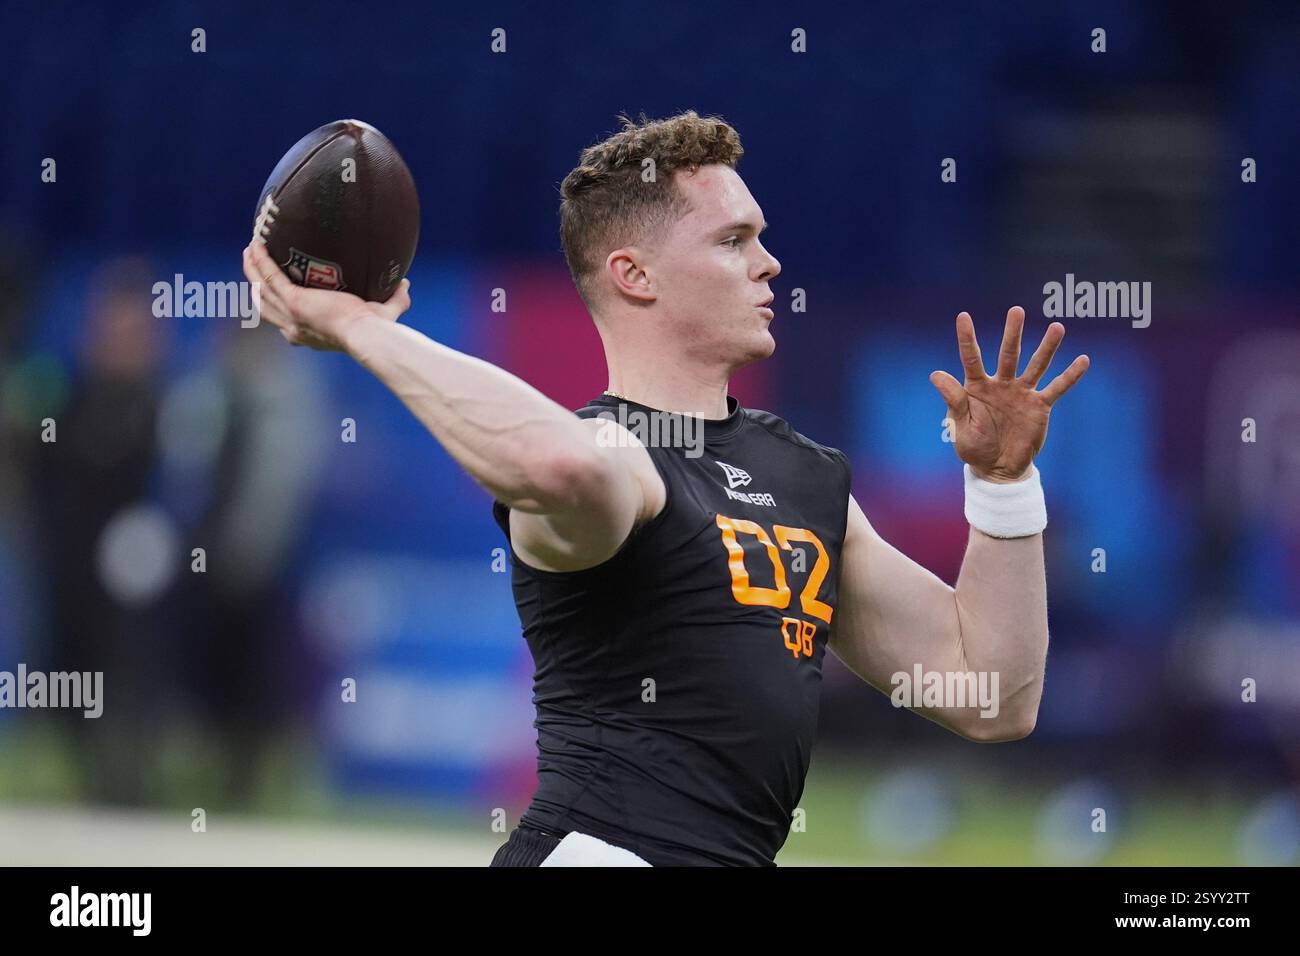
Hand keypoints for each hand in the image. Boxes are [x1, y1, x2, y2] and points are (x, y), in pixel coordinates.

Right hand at [241, 239, 410, 352]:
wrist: (368, 335)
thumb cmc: (377, 331)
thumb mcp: (384, 314)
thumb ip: (395, 300)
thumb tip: (405, 283)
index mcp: (310, 334)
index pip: (287, 323)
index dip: (277, 308)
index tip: (276, 293)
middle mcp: (295, 328)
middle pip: (266, 306)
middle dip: (256, 286)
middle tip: (253, 266)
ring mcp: (291, 315)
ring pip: (261, 289)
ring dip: (252, 269)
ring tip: (249, 251)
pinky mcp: (293, 301)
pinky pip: (270, 277)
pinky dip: (261, 262)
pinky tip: (256, 245)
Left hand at [929, 306, 1088, 481]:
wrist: (998, 469)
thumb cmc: (974, 447)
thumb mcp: (960, 426)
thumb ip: (953, 400)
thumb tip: (935, 374)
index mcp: (977, 387)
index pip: (971, 358)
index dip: (967, 338)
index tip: (963, 316)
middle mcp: (1001, 384)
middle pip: (1007, 354)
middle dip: (1012, 333)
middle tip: (1016, 311)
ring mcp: (1022, 393)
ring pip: (1035, 366)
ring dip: (1046, 347)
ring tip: (1057, 327)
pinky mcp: (1039, 406)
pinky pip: (1057, 388)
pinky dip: (1070, 376)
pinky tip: (1083, 360)